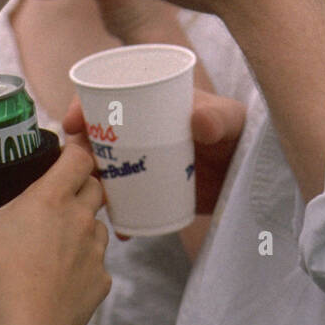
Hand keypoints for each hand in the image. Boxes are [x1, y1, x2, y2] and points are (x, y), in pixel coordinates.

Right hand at [0, 144, 110, 324]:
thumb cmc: (0, 273)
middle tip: (59, 200)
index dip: (75, 153)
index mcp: (53, 197)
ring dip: (85, 227)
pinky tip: (65, 276)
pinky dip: (86, 266)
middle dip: (82, 188)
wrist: (31, 324)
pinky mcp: (101, 279)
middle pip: (95, 187)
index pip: (80, 157)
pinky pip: (99, 264)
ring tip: (60, 241)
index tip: (63, 159)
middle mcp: (81, 217)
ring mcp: (95, 248)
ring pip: (100, 225)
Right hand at [62, 90, 246, 225]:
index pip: (107, 97)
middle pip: (98, 137)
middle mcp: (140, 132)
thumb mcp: (229, 120)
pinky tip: (122, 227)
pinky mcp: (153, 190)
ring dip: (95, 185)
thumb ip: (217, 118)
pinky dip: (120, 214)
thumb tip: (198, 121)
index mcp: (151, 102)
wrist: (252, 173)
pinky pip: (127, 202)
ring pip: (107, 171)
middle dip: (81, 153)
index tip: (73, 124)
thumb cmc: (239, 132)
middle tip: (82, 172)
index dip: (84, 107)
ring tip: (100, 202)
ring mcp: (144, 162)